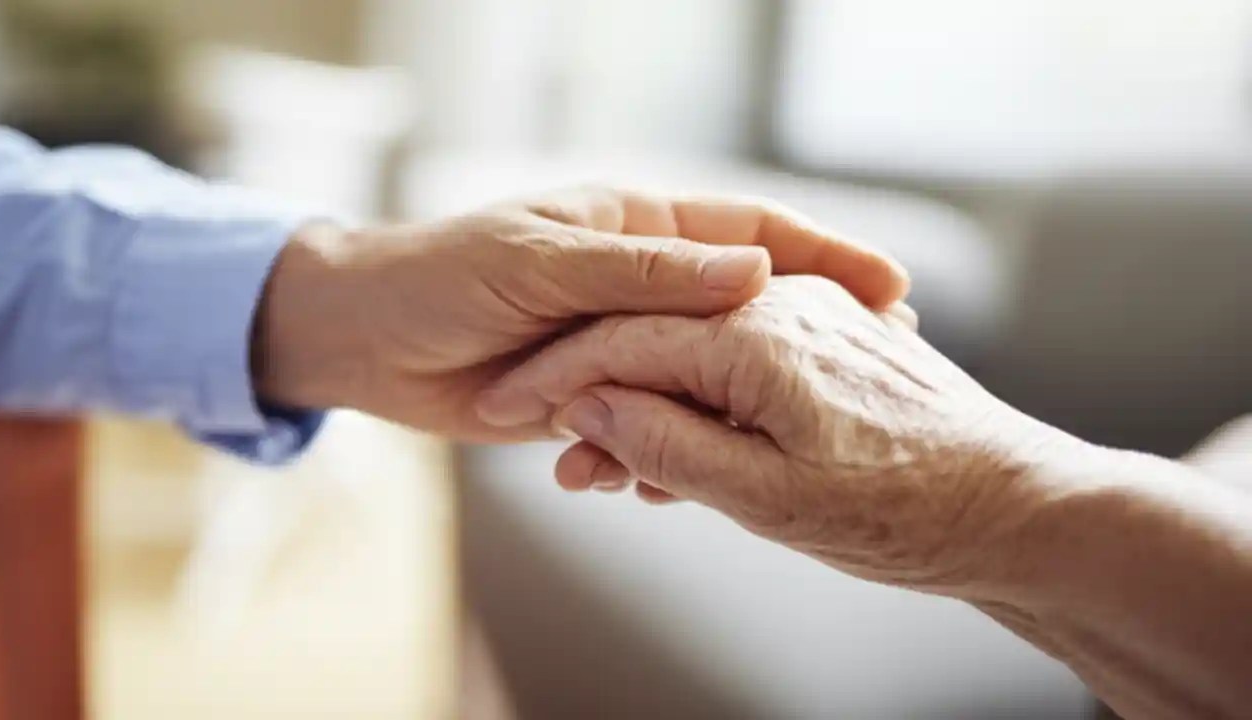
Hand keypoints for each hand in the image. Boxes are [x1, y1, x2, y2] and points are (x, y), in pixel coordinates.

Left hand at [252, 187, 908, 440]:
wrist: (366, 341)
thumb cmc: (441, 277)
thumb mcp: (543, 265)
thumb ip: (645, 274)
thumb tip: (754, 276)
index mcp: (637, 227)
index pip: (752, 230)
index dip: (825, 254)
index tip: (891, 287)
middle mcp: (640, 283)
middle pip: (744, 310)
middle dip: (803, 341)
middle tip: (869, 377)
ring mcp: (622, 344)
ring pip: (702, 380)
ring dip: (727, 416)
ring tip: (772, 450)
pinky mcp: (595, 397)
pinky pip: (651, 425)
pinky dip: (661, 454)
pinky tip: (666, 482)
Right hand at [476, 275, 1069, 593]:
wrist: (1020, 509)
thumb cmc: (903, 512)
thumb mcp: (765, 497)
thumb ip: (667, 448)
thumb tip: (589, 413)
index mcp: (755, 334)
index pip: (620, 343)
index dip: (553, 382)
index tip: (502, 411)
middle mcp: (779, 308)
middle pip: (650, 341)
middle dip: (590, 401)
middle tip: (552, 462)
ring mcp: (809, 321)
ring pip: (692, 358)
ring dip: (645, 414)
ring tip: (608, 481)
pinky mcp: (827, 347)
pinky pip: (735, 368)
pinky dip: (697, 411)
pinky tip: (675, 461)